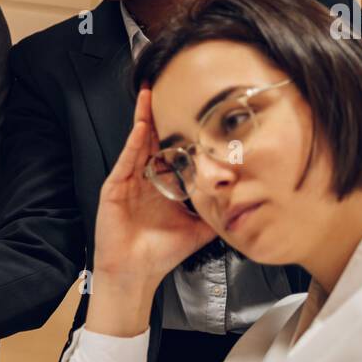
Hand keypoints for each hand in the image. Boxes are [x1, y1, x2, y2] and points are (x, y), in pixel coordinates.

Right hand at [88, 86, 215, 334]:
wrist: (135, 275)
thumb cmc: (160, 253)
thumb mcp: (199, 229)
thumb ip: (218, 212)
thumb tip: (246, 202)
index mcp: (163, 184)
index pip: (173, 149)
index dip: (182, 129)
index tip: (194, 108)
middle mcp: (145, 178)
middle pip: (154, 138)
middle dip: (160, 113)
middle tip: (170, 86)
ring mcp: (129, 181)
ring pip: (138, 142)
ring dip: (143, 118)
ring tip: (150, 94)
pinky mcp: (114, 188)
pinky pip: (126, 160)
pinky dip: (133, 142)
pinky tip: (141, 126)